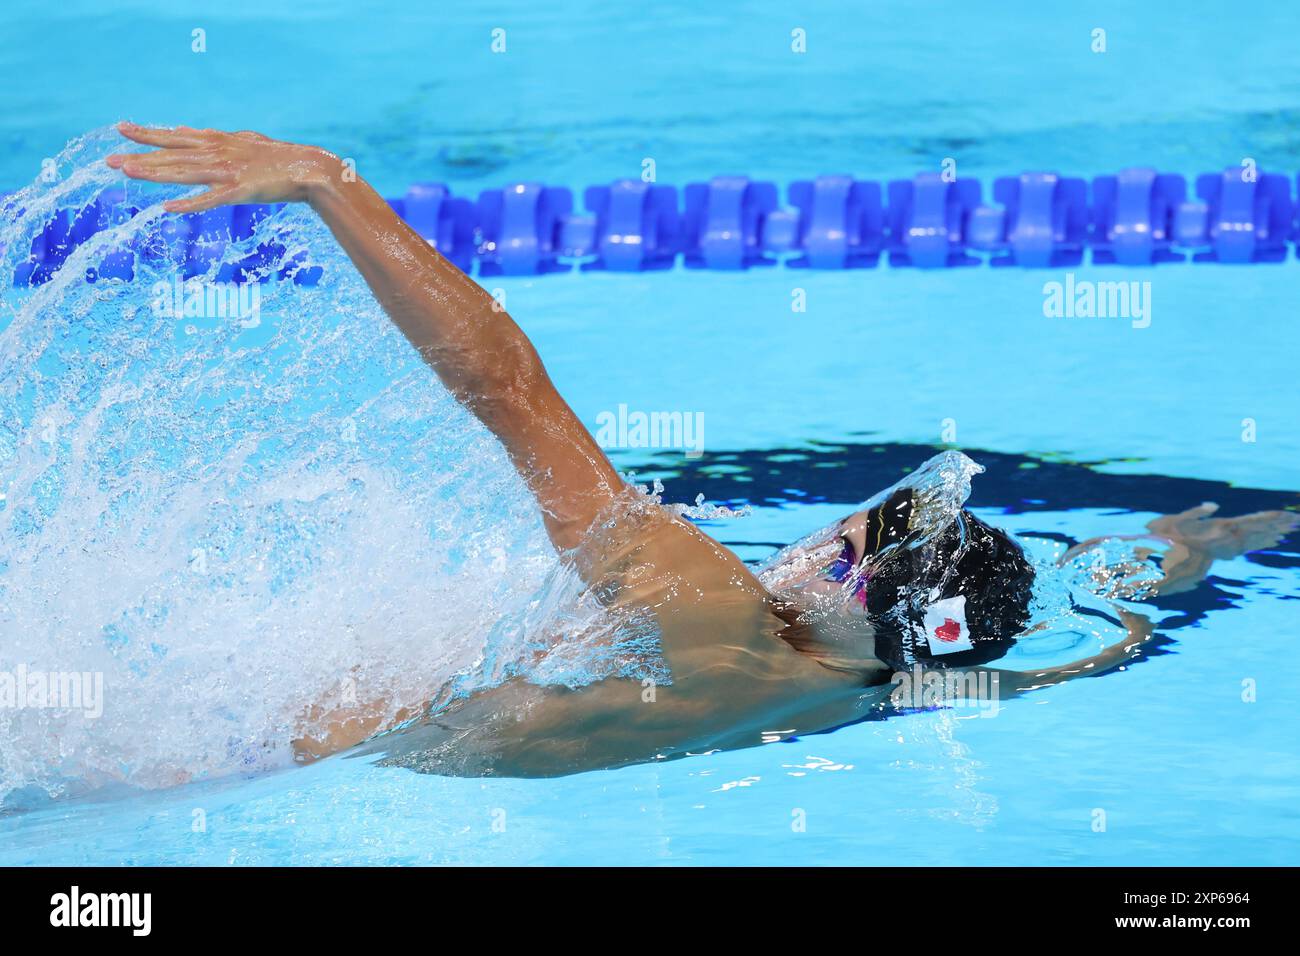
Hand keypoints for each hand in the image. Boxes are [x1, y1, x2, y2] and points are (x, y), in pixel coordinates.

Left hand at [106, 121, 339, 213]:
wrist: (309, 168)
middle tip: (109, 160)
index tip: (122, 129)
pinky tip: (168, 207)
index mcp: (218, 141)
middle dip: (139, 157)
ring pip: (184, 173)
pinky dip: (189, 203)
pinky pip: (210, 199)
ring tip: (128, 174)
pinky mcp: (240, 191)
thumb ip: (213, 138)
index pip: (175, 137)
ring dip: (155, 174)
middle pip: (172, 155)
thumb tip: (186, 131)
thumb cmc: (278, 158)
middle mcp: (218, 153)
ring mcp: (227, 172)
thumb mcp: (242, 140)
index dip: (148, 134)